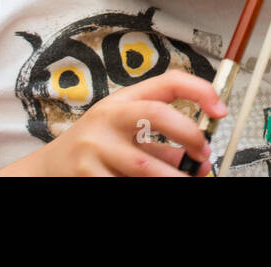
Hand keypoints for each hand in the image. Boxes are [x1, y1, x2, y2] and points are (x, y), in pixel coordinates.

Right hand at [38, 69, 226, 176]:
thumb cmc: (96, 145)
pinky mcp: (88, 176)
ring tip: (186, 182)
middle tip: (203, 152)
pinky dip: (144, 188)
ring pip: (145, 164)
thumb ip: (162, 143)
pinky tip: (151, 186)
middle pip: (157, 115)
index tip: (219, 109)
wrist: (50, 168)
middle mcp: (108, 118)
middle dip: (188, 134)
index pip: (167, 82)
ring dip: (174, 177)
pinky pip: (126, 184)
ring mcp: (95, 147)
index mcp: (122, 100)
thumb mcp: (126, 133)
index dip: (199, 91)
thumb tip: (199, 160)